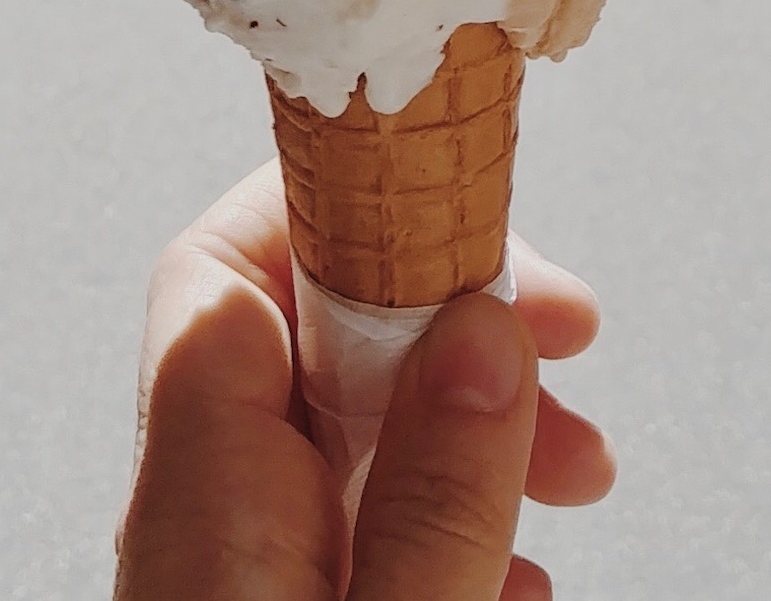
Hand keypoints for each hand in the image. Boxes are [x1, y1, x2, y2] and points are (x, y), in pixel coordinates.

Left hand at [117, 164, 612, 600]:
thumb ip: (435, 496)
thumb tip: (485, 330)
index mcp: (199, 506)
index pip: (223, 267)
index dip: (342, 207)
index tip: (472, 209)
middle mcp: (194, 528)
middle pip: (308, 342)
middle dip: (452, 324)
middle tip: (566, 342)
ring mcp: (229, 578)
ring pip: (343, 442)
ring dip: (473, 428)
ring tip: (577, 471)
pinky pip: (349, 533)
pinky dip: (444, 519)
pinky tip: (518, 570)